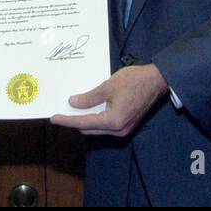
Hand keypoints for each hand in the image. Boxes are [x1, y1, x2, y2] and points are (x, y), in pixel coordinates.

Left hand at [50, 64, 167, 136]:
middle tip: (62, 110)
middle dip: (74, 121)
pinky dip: (95, 118)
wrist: (157, 81)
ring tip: (73, 108)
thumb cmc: (134, 80)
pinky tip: (89, 108)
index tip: (53, 118)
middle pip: (89, 129)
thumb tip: (73, 103)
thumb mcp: (108, 86)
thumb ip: (89, 98)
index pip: (83, 122)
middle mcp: (118, 130)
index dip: (67, 120)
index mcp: (113, 121)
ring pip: (97, 128)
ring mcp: (123, 129)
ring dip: (85, 120)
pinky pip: (105, 125)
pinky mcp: (126, 125)